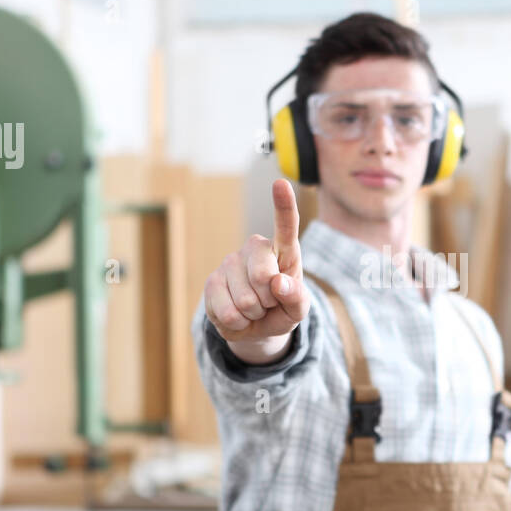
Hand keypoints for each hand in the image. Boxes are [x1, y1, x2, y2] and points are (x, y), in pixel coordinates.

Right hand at [204, 179, 308, 358]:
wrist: (254, 327)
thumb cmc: (281, 310)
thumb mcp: (298, 309)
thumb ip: (297, 298)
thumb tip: (279, 283)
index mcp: (283, 251)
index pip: (285, 227)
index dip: (283, 206)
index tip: (281, 183)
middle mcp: (255, 249)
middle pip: (264, 277)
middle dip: (270, 300)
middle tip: (269, 302)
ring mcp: (230, 263)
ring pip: (246, 300)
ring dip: (254, 314)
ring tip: (254, 308)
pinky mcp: (212, 282)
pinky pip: (228, 313)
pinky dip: (238, 323)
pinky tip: (238, 315)